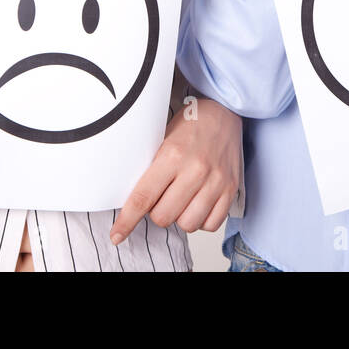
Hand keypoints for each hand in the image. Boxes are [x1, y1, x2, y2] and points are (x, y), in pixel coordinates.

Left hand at [109, 97, 242, 243]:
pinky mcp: (231, 190)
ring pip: (188, 224)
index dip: (127, 221)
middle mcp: (195, 170)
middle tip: (161, 197)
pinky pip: (211, 224)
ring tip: (181, 200)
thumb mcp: (162, 138)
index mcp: (172, 155)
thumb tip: (131, 200)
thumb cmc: (191, 125)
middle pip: (164, 216)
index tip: (116, 235)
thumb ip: (150, 169)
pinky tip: (197, 204)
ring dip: (179, 217)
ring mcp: (216, 181)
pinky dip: (201, 221)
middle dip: (157, 212)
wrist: (225, 112)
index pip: (143, 197)